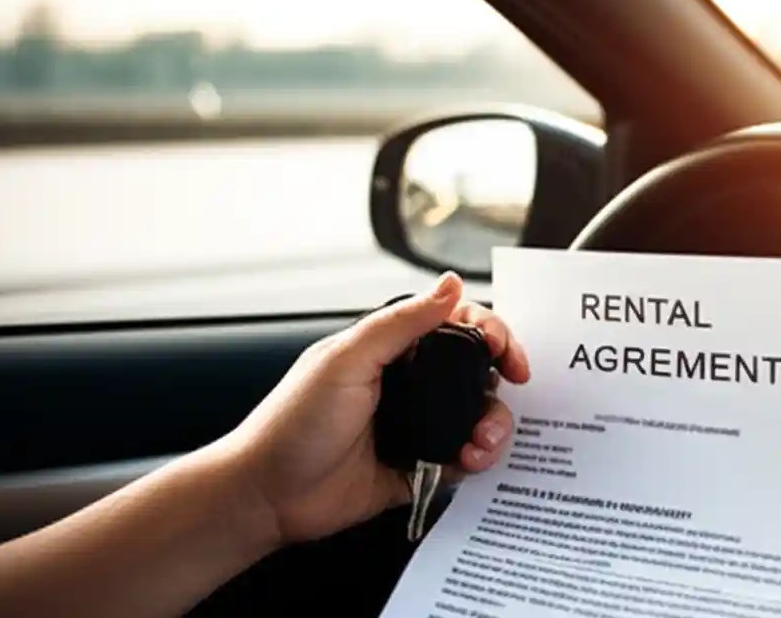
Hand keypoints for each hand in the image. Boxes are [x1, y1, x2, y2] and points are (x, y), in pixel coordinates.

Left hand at [221, 272, 529, 545]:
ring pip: (478, 416)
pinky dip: (476, 459)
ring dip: (493, 424)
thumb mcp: (347, 359)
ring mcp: (417, 426)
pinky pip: (464, 459)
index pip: (456, 327)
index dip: (492, 334)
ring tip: (480, 440)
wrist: (268, 495)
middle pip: (478, 372)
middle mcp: (410, 384)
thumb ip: (402, 322)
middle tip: (512, 391)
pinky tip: (467, 461)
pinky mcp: (420, 467)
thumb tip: (449, 283)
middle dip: (501, 382)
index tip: (508, 353)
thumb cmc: (292, 421)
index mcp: (392, 349)